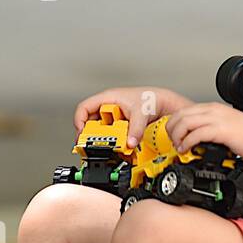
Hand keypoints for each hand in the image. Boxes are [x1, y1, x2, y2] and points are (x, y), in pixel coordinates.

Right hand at [73, 86, 193, 148]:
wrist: (163, 102)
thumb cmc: (150, 98)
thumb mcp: (141, 114)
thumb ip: (135, 130)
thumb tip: (129, 144)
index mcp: (108, 98)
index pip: (84, 108)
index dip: (79, 121)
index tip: (82, 134)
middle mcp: (108, 106)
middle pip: (90, 120)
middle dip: (90, 133)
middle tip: (93, 144)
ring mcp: (113, 114)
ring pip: (100, 128)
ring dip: (102, 137)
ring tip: (108, 144)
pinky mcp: (119, 122)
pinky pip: (111, 132)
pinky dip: (113, 139)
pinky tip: (118, 143)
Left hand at [166, 102, 242, 160]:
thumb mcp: (224, 125)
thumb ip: (209, 127)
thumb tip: (195, 137)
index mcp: (212, 108)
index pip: (183, 110)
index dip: (174, 124)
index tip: (174, 136)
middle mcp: (212, 111)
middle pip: (180, 115)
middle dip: (172, 130)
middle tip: (174, 142)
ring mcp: (216, 119)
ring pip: (184, 122)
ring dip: (177, 136)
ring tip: (179, 147)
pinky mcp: (220, 130)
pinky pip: (195, 134)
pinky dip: (187, 143)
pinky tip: (187, 150)